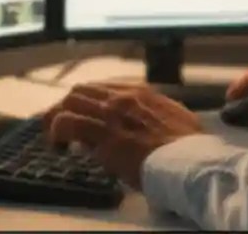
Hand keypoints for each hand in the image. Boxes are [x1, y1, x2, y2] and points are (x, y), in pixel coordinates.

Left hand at [42, 82, 203, 188]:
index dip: (89, 103)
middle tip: (64, 128)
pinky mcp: (103, 134)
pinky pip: (67, 123)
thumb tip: (149, 120)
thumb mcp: (176, 118)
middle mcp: (123, 96)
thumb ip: (158, 113)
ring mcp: (112, 113)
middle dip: (68, 107)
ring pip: (70, 101)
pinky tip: (59, 147)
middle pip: (82, 90)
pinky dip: (57, 132)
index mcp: (141, 92)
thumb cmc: (190, 146)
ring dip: (58, 118)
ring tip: (57, 139)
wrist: (191, 160)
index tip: (87, 118)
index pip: (103, 88)